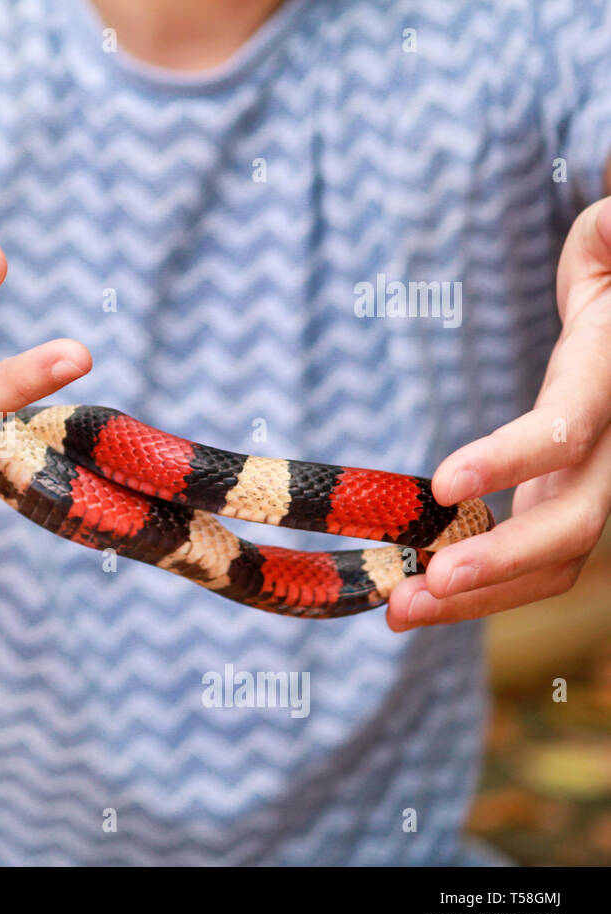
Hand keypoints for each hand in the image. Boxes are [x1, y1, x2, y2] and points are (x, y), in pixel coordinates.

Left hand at [387, 198, 610, 629]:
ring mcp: (597, 478)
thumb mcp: (609, 241)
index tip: (444, 484)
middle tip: (418, 588)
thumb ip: (606, 236)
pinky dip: (485, 587)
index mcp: (608, 378)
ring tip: (399, 612)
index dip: (512, 459)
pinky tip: (419, 596)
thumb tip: (602, 225)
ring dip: (481, 596)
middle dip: (497, 564)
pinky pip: (539, 559)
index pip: (567, 430)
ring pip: (559, 561)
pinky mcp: (570, 495)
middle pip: (575, 526)